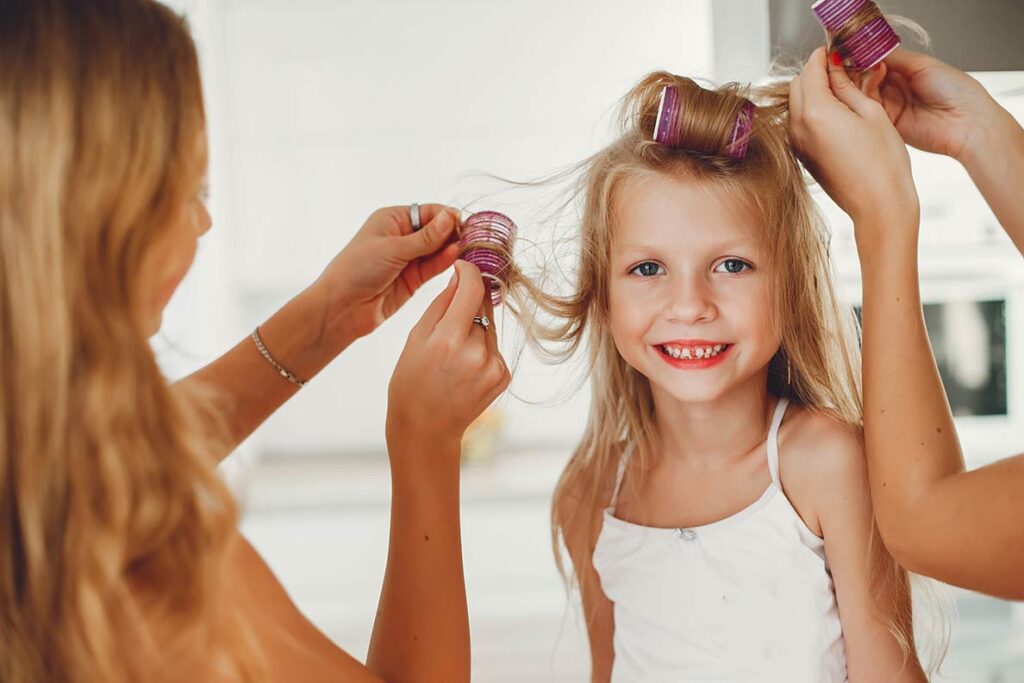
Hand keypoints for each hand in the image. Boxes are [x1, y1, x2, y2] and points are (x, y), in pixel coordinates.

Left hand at [314, 204, 461, 344]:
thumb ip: (425, 237)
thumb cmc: (356, 270)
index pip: (429, 212)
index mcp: (392, 219)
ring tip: (468, 249)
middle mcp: (402, 236)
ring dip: (452, 248)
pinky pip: (434, 267)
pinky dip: (446, 262)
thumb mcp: (393, 249)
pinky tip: (456, 257)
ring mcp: (408, 258)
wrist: (342, 307)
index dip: (447, 217)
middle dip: (453, 233)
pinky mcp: (413, 279)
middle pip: (437, 230)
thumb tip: (449, 217)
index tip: (464, 224)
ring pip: (438, 249)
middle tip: (471, 238)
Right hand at [386, 260, 509, 461]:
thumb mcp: (416, 339)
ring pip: (489, 327)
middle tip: (447, 326)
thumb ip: (441, 304)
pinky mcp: (503, 376)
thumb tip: (461, 276)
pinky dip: (481, 349)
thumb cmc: (412, 383)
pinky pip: (494, 348)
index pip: (473, 289)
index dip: (470, 272)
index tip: (463, 268)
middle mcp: (477, 353)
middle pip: (482, 307)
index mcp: (449, 340)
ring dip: (475, 329)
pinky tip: (464, 368)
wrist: (426, 429)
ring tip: (453, 354)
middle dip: (468, 306)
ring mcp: (493, 366)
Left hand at [789, 47, 918, 238]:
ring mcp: (797, 144)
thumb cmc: (882, 162)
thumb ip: (847, 87)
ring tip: (843, 92)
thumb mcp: (871, 113)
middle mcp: (798, 128)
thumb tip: (835, 68)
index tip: (835, 51)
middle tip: (842, 69)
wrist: (878, 205)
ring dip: (814, 93)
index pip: (810, 70)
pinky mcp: (802, 156)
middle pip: (798, 85)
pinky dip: (812, 112)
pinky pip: (800, 124)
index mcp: (815, 112)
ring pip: (796, 105)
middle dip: (816, 73)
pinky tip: (837, 115)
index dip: (823, 56)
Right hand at [859, 48, 1004, 161]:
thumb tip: (869, 51)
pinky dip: (865, 97)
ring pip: (863, 92)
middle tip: (865, 63)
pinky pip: (867, 109)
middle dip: (863, 68)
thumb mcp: (923, 64)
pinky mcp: (886, 123)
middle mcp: (896, 89)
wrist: (965, 122)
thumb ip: (894, 57)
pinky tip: (872, 87)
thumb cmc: (955, 90)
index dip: (868, 56)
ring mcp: (890, 106)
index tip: (861, 51)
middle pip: (867, 77)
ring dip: (865, 80)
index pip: (877, 62)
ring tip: (876, 74)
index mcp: (907, 72)